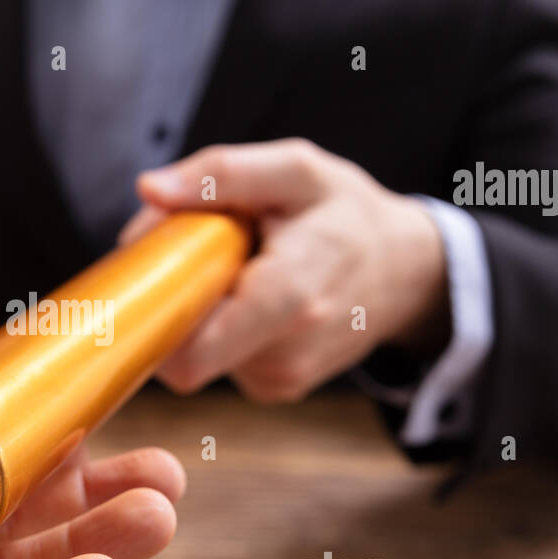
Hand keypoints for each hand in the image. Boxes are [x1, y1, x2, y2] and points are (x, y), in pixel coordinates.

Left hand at [125, 139, 449, 402]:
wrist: (408, 271)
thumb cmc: (348, 214)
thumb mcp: (297, 171)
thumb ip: (221, 175)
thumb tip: (149, 189)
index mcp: (287, 298)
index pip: (188, 355)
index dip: (153, 317)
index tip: (153, 271)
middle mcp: (283, 354)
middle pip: (181, 350)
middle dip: (173, 303)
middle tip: (196, 254)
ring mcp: (280, 379)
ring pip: (198, 353)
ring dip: (201, 311)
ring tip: (238, 269)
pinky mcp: (276, 387)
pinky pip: (221, 360)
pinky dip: (221, 327)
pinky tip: (251, 295)